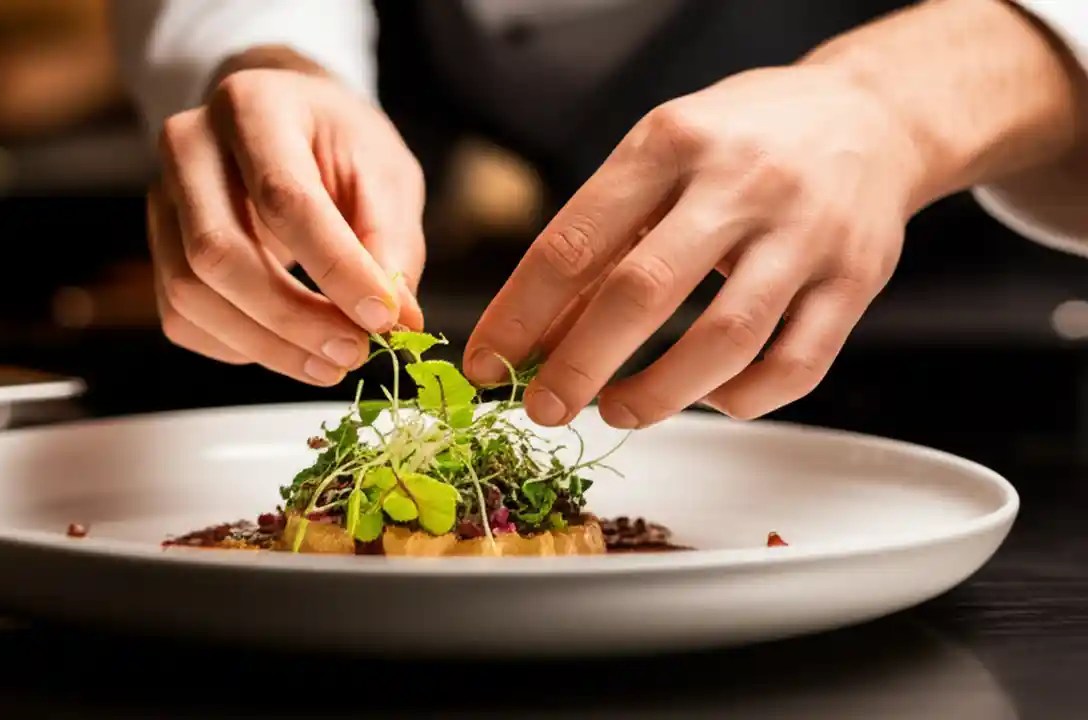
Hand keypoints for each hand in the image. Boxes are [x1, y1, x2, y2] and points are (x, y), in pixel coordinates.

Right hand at [148, 61, 424, 385]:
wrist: (287, 123)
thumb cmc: (338, 145)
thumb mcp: (386, 174)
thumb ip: (393, 242)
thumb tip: (396, 320)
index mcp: (252, 105)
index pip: (283, 197)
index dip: (335, 268)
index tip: (382, 318)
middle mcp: (189, 145)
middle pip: (219, 252)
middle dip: (293, 318)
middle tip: (355, 351)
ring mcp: (161, 198)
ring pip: (191, 293)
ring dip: (267, 345)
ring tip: (331, 361)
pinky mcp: (158, 247)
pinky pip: (183, 318)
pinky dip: (240, 347)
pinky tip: (290, 347)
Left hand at [466, 66, 922, 427]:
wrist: (873, 115)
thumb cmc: (743, 142)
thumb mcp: (659, 159)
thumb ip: (601, 242)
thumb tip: (532, 340)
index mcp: (670, 143)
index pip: (573, 241)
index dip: (519, 314)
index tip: (487, 364)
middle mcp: (740, 183)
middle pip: (643, 293)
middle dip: (579, 366)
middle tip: (544, 409)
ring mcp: (806, 233)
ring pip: (726, 340)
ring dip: (659, 395)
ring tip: (618, 411)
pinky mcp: (857, 278)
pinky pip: (796, 365)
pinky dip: (742, 398)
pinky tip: (709, 398)